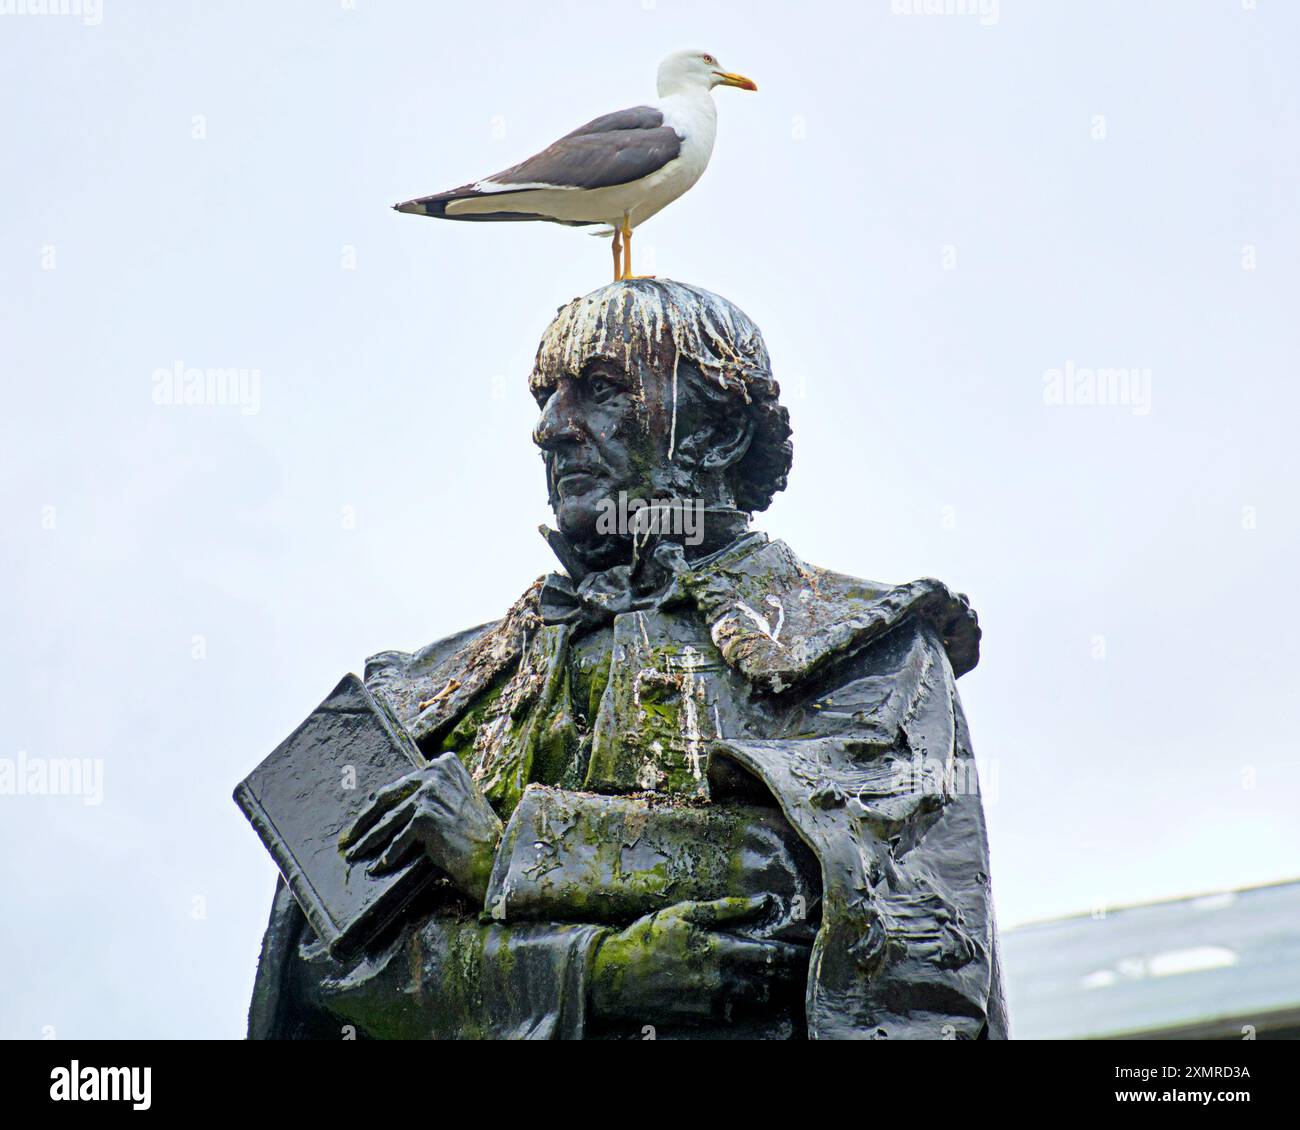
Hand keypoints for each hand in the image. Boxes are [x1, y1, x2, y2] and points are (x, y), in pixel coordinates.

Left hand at [339, 753, 502, 903]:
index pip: (399, 784)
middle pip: (387, 797)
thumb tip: (386, 803)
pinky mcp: (426, 816)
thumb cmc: (475, 831)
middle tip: (349, 837)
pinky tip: (378, 867)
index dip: (377, 804)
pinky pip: (399, 840)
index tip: (362, 818)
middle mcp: (435, 772)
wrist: (494, 852)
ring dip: (368, 840)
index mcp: (443, 763)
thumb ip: (428, 794)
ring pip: (389, 820)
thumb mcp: (452, 802)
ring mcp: (430, 793)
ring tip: (356, 852)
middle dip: (364, 820)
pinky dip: (387, 856)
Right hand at [589, 895, 806, 1023]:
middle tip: (797, 965)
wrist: (615, 977)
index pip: (771, 956)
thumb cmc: (648, 938)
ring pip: (754, 999)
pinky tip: (740, 988)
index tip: (806, 951)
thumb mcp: (684, 913)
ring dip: (767, 988)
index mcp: (719, 950)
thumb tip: (763, 901)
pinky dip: (742, 999)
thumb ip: (727, 908)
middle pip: (769, 982)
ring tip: (773, 976)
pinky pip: (734, 1010)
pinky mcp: (703, 1016)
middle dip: (786, 975)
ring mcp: (712, 1002)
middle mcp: (721, 980)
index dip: (793, 955)